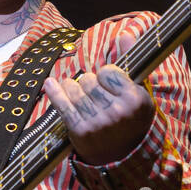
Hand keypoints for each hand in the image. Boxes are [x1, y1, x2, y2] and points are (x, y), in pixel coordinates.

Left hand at [42, 31, 154, 166]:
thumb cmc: (132, 119)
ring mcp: (97, 122)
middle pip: (89, 79)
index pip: (107, 71)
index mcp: (135, 99)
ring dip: (73, 88)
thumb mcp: (140, 91)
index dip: (105, 76)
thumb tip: (125, 33)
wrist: (124, 156)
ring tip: (80, 95)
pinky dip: (55, 92)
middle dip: (89, 84)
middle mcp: (117, 111)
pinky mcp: (80, 131)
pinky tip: (50, 84)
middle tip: (95, 96)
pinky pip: (63, 104)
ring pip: (74, 89)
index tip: (108, 84)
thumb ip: (132, 61)